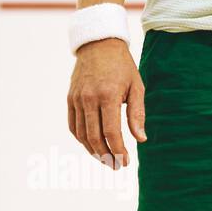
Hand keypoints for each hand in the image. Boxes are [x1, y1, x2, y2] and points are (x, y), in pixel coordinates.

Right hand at [67, 38, 145, 167]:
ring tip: (106, 159)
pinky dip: (81, 139)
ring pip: (81, 134)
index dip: (118, 150)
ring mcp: (76, 98)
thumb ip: (137, 114)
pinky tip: (92, 146)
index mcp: (108, 96)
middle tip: (116, 166)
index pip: (111, 132)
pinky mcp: (70, 98)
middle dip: (106, 155)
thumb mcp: (136, 87)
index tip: (126, 161)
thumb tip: (141, 139)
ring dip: (93, 150)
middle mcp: (89, 98)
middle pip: (94, 137)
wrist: (98, 44)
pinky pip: (73, 125)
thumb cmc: (122, 67)